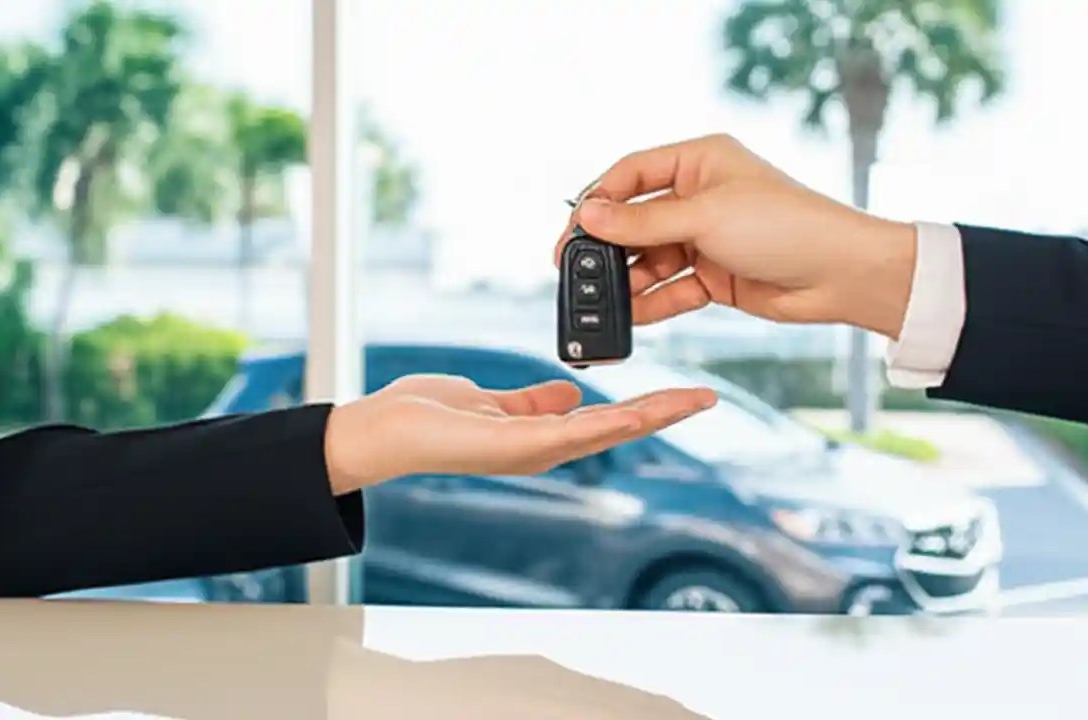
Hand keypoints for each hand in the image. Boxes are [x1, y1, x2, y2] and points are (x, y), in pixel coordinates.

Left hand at [322, 375, 715, 494]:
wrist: (379, 431)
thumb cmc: (427, 417)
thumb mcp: (491, 402)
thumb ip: (532, 401)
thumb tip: (571, 394)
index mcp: (540, 437)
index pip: (607, 420)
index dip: (649, 409)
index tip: (688, 396)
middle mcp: (541, 450)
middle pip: (617, 430)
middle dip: (663, 415)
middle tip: (708, 400)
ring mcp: (527, 451)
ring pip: (601, 433)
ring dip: (646, 418)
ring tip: (686, 402)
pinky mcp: (508, 445)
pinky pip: (564, 433)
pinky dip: (600, 424)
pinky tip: (629, 414)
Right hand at [555, 134, 916, 337]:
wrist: (840, 275)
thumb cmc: (785, 226)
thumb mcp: (705, 218)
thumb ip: (642, 222)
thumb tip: (587, 216)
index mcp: (699, 161)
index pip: (631, 173)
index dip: (598, 200)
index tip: (572, 230)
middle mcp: (700, 196)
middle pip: (636, 220)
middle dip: (608, 247)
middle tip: (575, 272)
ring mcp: (706, 237)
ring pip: (650, 258)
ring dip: (628, 279)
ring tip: (602, 302)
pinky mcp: (714, 275)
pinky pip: (671, 287)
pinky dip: (652, 301)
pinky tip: (632, 315)